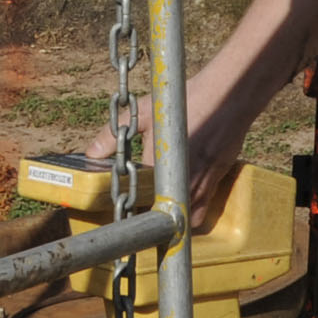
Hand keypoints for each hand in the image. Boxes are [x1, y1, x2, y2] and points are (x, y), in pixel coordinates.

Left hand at [66, 117, 244, 233]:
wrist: (227, 96)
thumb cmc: (185, 101)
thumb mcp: (143, 112)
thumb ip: (112, 135)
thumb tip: (91, 153)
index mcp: (157, 167)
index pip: (138, 203)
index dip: (130, 210)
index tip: (123, 211)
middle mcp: (180, 182)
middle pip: (163, 218)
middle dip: (152, 219)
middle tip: (142, 213)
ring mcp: (201, 186)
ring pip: (186, 221)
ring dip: (174, 221)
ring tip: (164, 215)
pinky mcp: (217, 182)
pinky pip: (203, 212)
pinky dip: (193, 214)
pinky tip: (184, 202)